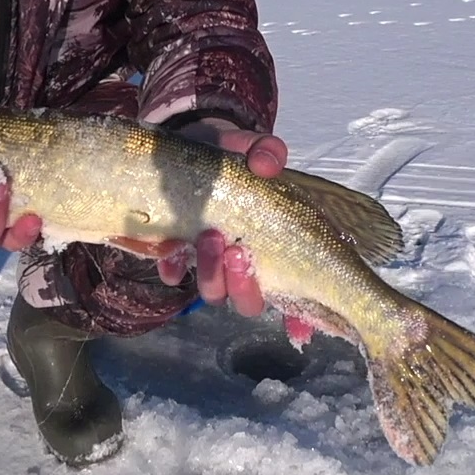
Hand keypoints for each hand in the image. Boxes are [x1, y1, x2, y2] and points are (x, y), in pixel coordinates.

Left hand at [158, 118, 288, 316]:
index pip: (296, 295)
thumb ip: (264, 152)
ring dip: (214, 275)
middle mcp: (243, 264)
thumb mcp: (249, 148)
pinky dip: (174, 267)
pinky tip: (173, 250)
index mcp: (273, 248)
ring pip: (214, 293)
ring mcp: (209, 262)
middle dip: (245, 287)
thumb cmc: (230, 157)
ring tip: (209, 236)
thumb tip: (269, 163)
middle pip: (250, 301)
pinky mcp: (176, 253)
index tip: (300, 328)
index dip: (300, 319)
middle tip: (238, 252)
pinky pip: (175, 274)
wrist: (186, 145)